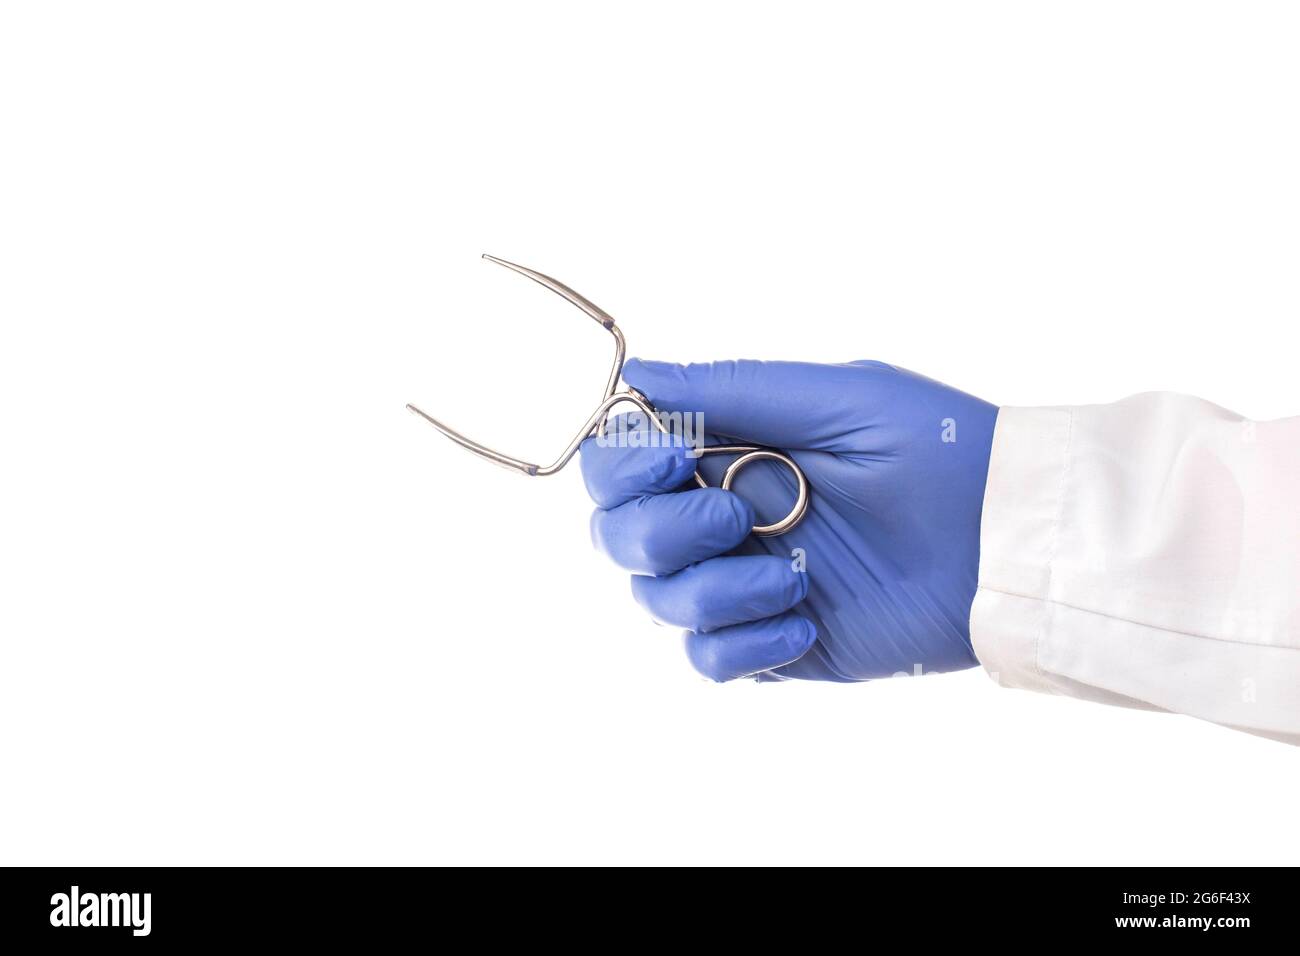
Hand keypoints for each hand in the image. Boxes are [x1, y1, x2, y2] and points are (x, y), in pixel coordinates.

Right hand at [579, 358, 997, 681]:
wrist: (1007, 541)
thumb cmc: (936, 449)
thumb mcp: (838, 399)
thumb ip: (733, 389)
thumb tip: (637, 371)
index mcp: (725, 448)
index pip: (619, 459)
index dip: (623, 463)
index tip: (675, 457)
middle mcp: (720, 514)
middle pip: (618, 535)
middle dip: (662, 532)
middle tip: (738, 518)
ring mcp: (743, 582)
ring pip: (655, 602)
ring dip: (713, 592)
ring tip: (794, 578)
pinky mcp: (773, 640)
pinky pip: (708, 661)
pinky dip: (744, 646)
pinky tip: (805, 623)